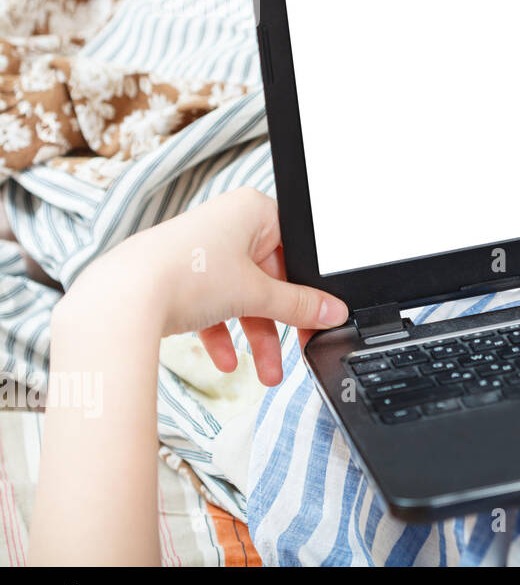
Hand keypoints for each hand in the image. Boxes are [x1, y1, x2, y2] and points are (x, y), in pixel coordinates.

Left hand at [55, 187, 348, 384]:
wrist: (121, 298)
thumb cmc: (185, 274)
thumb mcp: (256, 294)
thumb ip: (299, 306)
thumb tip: (333, 311)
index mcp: (251, 211)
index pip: (294, 252)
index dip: (306, 291)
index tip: (316, 321)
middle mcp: (225, 225)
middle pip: (267, 279)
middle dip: (279, 325)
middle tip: (296, 352)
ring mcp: (198, 250)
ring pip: (239, 297)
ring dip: (255, 338)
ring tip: (265, 374)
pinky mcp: (176, 276)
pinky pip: (211, 306)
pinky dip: (221, 335)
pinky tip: (227, 362)